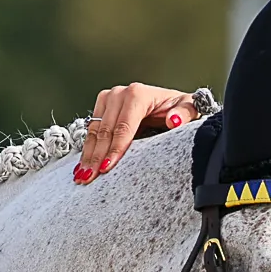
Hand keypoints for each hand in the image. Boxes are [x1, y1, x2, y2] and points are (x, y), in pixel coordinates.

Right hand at [74, 83, 198, 182]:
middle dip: (97, 156)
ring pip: (94, 131)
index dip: (115, 149)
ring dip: (87, 155)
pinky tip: (82, 165)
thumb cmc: (178, 108)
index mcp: (137, 94)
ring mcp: (108, 99)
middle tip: (89, 178)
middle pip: (105, 130)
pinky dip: (87, 149)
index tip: (107, 168)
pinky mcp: (101, 107)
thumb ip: (184, 114)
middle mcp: (119, 93)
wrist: (169, 102)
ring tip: (82, 176)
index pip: (123, 127)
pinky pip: (91, 130)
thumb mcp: (189, 109)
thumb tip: (173, 120)